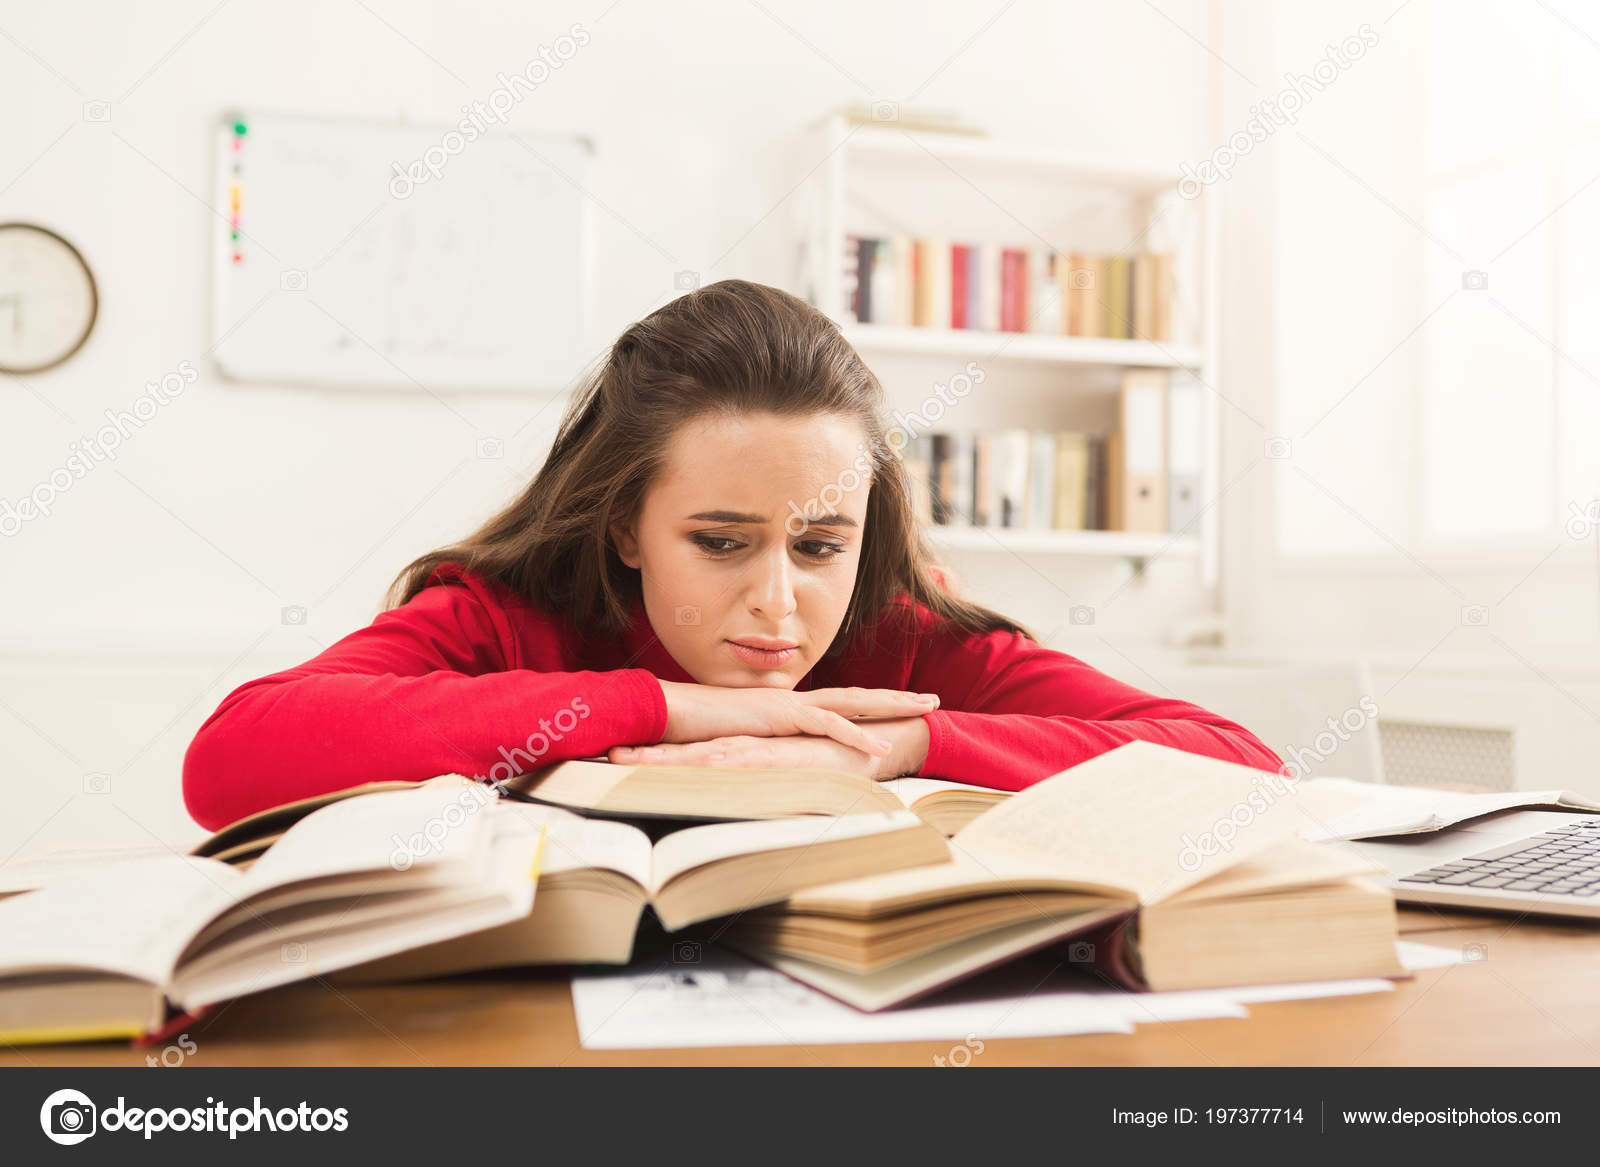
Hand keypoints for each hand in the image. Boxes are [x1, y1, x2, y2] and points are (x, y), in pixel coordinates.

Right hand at [655, 679, 938, 761]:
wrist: (674, 715)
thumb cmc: (701, 730)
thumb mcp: (745, 742)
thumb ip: (767, 746)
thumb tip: (779, 761)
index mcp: (792, 707)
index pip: (842, 704)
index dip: (874, 705)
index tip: (903, 708)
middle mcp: (797, 701)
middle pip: (859, 697)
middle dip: (898, 698)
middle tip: (933, 700)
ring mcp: (792, 705)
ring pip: (854, 704)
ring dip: (892, 706)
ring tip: (926, 710)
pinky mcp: (782, 716)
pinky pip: (828, 726)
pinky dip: (857, 735)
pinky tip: (882, 747)